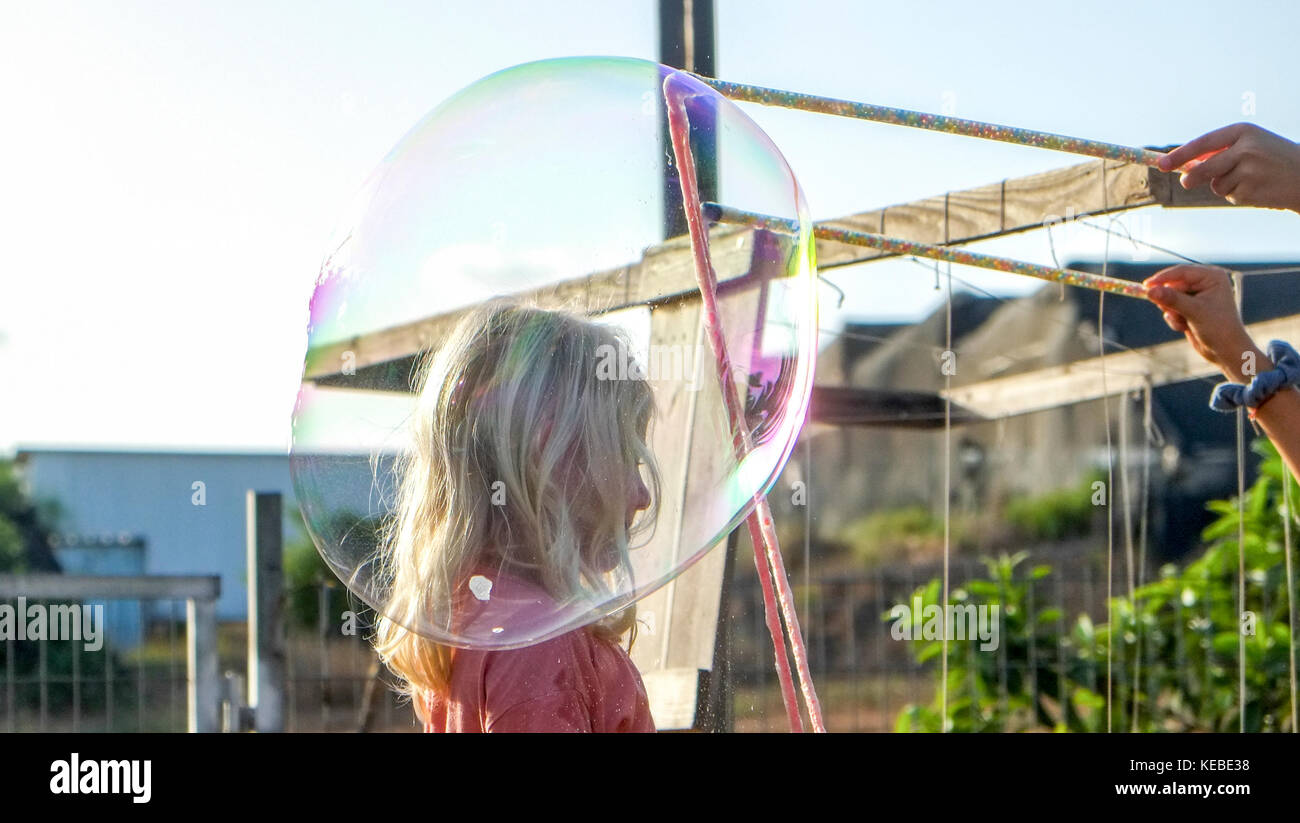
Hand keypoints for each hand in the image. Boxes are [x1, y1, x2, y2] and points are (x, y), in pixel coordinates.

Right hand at [1143, 264, 1263, 381]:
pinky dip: (1174, 318)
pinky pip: (1171, 308)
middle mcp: (1204, 283)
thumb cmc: (1218, 327)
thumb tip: (1149, 291)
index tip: (1146, 286)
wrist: (1225, 350)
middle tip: (1167, 310)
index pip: (1181, 272)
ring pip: (1169, 297)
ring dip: (1172, 311)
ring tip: (1182, 321)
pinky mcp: (1189, 308)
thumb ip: (1172, 299)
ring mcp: (1196, 296)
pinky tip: (1184, 327)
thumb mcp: (1194, 311)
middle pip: (1173, 284)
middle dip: (1169, 300)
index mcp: (1211, 277)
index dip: (1163, 278)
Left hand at [1157, 123, 1299, 212]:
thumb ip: (1221, 153)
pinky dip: (1238, 195)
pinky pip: (1230, 196)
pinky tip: (1258, 189)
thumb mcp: (1251, 145)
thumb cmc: (1274, 159)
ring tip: (1251, 179)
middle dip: (1192, 178)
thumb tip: (1186, 168)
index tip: (1160, 164)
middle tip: (1186, 181)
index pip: (1203, 143)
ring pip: (1216, 184)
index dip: (1180, 154)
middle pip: (1203, 168)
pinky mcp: (1251, 189)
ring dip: (1225, 186)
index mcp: (1243, 131)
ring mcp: (1249, 169)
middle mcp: (1245, 147)